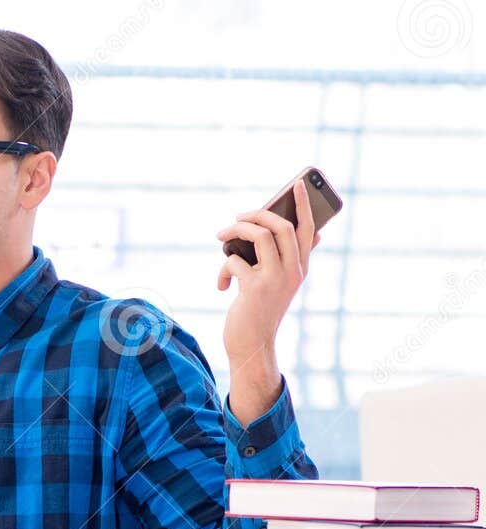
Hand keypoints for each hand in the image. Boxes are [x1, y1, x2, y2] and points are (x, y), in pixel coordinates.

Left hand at [214, 179, 320, 422]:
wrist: (251, 343)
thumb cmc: (259, 309)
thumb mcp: (275, 283)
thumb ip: (280, 259)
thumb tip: (276, 237)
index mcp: (300, 268)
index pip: (308, 230)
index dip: (303, 206)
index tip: (298, 185)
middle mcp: (293, 272)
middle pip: (282, 227)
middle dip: (257, 214)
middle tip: (238, 216)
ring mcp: (276, 279)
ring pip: (259, 236)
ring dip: (234, 231)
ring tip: (221, 237)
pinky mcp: (255, 288)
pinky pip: (234, 260)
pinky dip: (222, 268)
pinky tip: (222, 285)